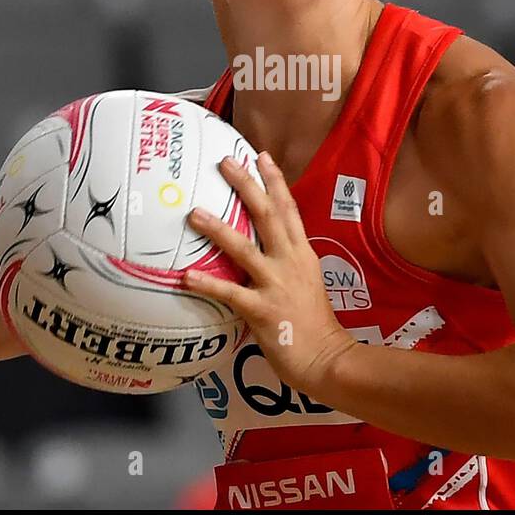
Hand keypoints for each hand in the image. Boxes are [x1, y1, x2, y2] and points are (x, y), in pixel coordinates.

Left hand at [182, 151, 357, 396]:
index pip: (289, 209)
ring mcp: (277, 285)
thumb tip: (267, 250)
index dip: (275, 181)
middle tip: (225, 162)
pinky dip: (208, 284)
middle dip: (247, 186)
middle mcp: (291, 262)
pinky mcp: (263, 311)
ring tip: (194, 214)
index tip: (261, 156)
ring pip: (245, 249)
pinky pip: (231, 293)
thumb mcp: (308, 283)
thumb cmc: (315, 325)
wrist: (328, 358)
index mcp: (303, 254)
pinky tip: (186, 277)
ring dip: (219, 229)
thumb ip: (289, 263)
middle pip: (268, 215)